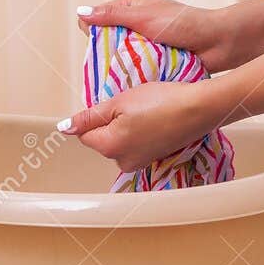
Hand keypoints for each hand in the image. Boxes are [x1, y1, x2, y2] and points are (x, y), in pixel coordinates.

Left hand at [58, 80, 219, 174]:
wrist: (199, 109)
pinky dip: (140, 133)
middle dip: (110, 123)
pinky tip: (154, 120)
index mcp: (109, 148)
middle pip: (102, 140)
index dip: (95, 116)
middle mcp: (122, 162)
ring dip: (125, 127)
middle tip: (132, 105)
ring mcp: (139, 163)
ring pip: (119, 142)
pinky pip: (135, 145)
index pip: (85, 135)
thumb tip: (65, 128)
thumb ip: (90, 117)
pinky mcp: (153, 159)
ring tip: (145, 112)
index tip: (115, 104)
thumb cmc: (160, 101)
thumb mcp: (119, 102)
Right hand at [76, 0, 241, 72]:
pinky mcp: (155, 64)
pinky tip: (124, 90)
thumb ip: (112, 16)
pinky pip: (137, 72)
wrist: (216, 43)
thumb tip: (80, 14)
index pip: (101, 19)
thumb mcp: (143, 17)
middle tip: (97, 73)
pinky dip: (132, 79)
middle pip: (109, 42)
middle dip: (103, 56)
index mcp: (132, 9)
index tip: (90, 50)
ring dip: (117, 70)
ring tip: (108, 85)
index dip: (92, 33)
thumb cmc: (182, 23)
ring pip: (122, 60)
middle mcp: (137, 27)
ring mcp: (146, 47)